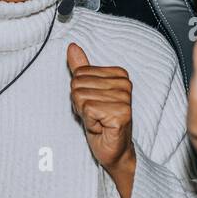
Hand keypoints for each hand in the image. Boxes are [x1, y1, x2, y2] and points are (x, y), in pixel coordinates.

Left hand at [67, 43, 135, 197]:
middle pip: (78, 85)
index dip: (79, 93)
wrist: (113, 150)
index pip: (80, 73)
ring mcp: (124, 99)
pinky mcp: (121, 114)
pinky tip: (101, 128)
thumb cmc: (101, 122)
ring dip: (85, 114)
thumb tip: (72, 47)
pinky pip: (88, 110)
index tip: (93, 105)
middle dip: (80, 104)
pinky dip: (89, 123)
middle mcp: (124, 84)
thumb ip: (81, 69)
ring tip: (98, 121)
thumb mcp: (87, 92)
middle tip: (95, 115)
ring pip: (81, 98)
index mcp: (119, 74)